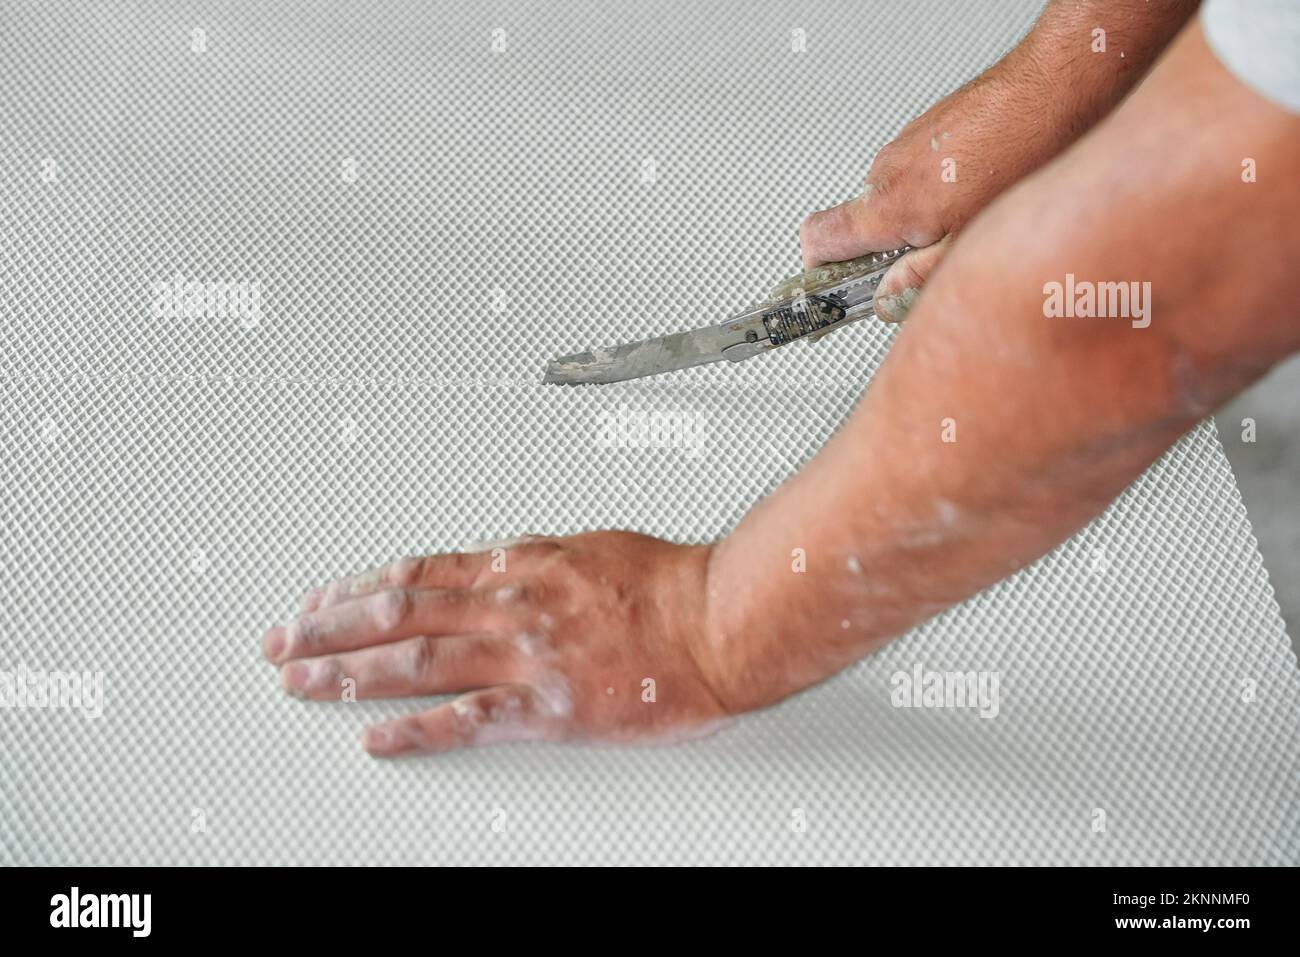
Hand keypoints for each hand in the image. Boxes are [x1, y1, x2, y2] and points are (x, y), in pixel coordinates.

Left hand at [261, 532, 731, 755]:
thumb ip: (533, 561)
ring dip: (350, 673)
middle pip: (396, 614)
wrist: (721, 618)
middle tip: (281, 642)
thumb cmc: (668, 581)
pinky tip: (377, 739)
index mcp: (517, 564)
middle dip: (329, 628)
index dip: (354, 589)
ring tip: (302, 682)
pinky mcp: (551, 707)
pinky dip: (416, 730)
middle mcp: (510, 604)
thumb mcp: (589, 546)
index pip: (412, 574)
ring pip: (416, 662)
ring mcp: (526, 656)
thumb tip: (491, 566)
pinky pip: (469, 720)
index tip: (317, 600)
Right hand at [800, 48, 1069, 319]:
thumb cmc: (1026, 152)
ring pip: (894, 198)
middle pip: (861, 225)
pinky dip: (938, 186)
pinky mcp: (926, 128)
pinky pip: (917, 171)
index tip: (833, 285)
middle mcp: (888, 172)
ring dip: (921, 214)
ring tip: (971, 213)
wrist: (1055, 86)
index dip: (818, 267)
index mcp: (892, 207)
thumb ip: (920, 275)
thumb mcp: (975, 240)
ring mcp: (904, 145)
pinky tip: (980, 186)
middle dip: (890, 246)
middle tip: (934, 255)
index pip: (817, 238)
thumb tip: (886, 300)